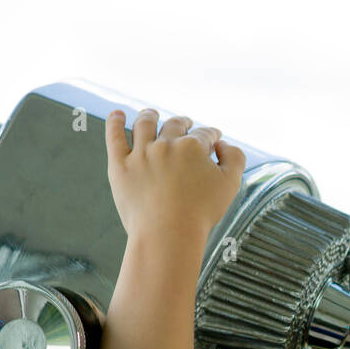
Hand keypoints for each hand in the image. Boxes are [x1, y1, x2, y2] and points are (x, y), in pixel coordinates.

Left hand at [105, 107, 245, 239]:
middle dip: (183, 122)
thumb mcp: (230, 185)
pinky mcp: (120, 166)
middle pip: (174, 126)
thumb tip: (223, 145)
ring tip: (151, 113)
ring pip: (144, 125)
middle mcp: (166, 144)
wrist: (167, 235)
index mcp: (193, 147)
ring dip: (149, 116)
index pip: (205, 134)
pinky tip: (117, 114)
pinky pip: (114, 137)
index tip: (214, 138)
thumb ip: (234, 159)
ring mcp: (140, 154)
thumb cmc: (200, 214)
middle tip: (186, 122)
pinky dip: (115, 123)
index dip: (212, 135)